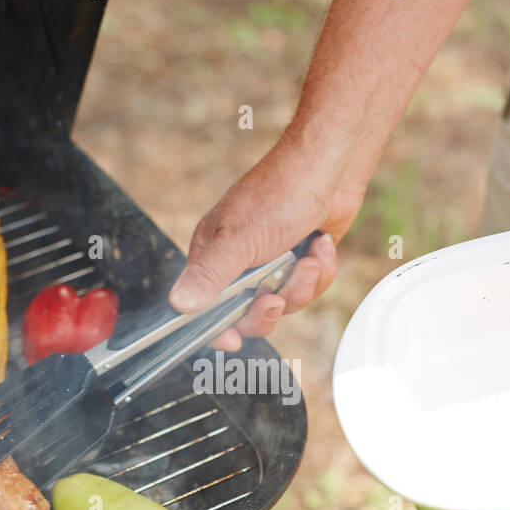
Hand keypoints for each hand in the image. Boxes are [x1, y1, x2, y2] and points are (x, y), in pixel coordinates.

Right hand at [168, 134, 360, 349]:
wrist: (331, 168)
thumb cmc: (280, 193)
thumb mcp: (239, 240)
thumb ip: (210, 275)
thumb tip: (178, 304)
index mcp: (214, 255)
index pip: (206, 307)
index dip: (218, 329)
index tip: (233, 341)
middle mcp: (242, 262)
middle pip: (250, 314)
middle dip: (270, 308)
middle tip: (277, 297)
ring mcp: (274, 261)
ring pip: (286, 302)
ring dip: (302, 284)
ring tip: (310, 256)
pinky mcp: (302, 259)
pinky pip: (310, 287)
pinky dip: (321, 269)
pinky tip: (322, 243)